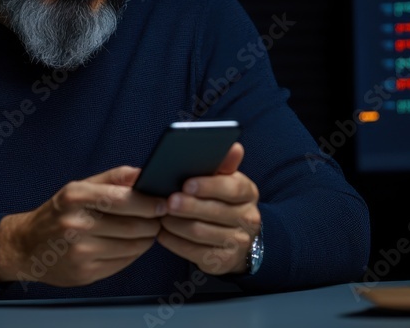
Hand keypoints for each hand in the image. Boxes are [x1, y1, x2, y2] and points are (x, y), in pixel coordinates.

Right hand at [0, 165, 167, 286]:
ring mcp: (80, 251)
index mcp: (75, 197)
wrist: (25, 247)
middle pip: (133, 225)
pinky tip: (129, 245)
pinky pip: (124, 262)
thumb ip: (113, 178)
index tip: (163, 202)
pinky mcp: (85, 273)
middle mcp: (76, 224)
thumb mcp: (79, 187)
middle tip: (160, 218)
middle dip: (153, 222)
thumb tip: (145, 173)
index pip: (124, 199)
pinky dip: (133, 253)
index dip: (150, 202)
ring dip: (147, 239)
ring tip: (147, 231)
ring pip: (133, 246)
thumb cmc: (58, 213)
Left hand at [156, 142, 260, 275]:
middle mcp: (248, 219)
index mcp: (248, 193)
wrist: (238, 238)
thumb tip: (234, 146)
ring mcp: (238, 242)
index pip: (233, 187)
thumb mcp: (226, 181)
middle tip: (167, 201)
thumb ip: (225, 164)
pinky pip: (194, 252)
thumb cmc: (223, 202)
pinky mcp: (223, 262)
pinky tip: (162, 233)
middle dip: (188, 206)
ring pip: (201, 233)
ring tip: (161, 215)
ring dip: (177, 224)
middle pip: (214, 212)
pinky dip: (175, 242)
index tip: (187, 183)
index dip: (209, 186)